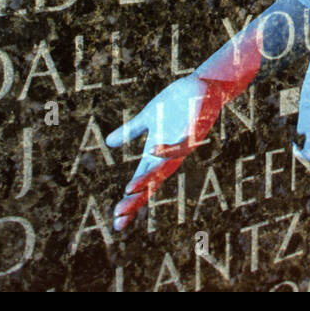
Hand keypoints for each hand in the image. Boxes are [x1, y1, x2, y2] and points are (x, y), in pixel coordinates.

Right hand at [105, 75, 226, 230]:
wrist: (202, 87)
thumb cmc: (175, 104)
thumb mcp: (147, 117)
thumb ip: (130, 131)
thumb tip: (108, 143)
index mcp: (158, 153)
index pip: (143, 183)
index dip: (131, 203)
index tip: (117, 223)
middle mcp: (171, 153)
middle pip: (152, 182)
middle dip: (136, 199)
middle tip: (119, 215)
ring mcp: (183, 144)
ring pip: (165, 168)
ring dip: (147, 179)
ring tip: (130, 190)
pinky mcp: (194, 130)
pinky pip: (181, 144)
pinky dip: (168, 149)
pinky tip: (153, 151)